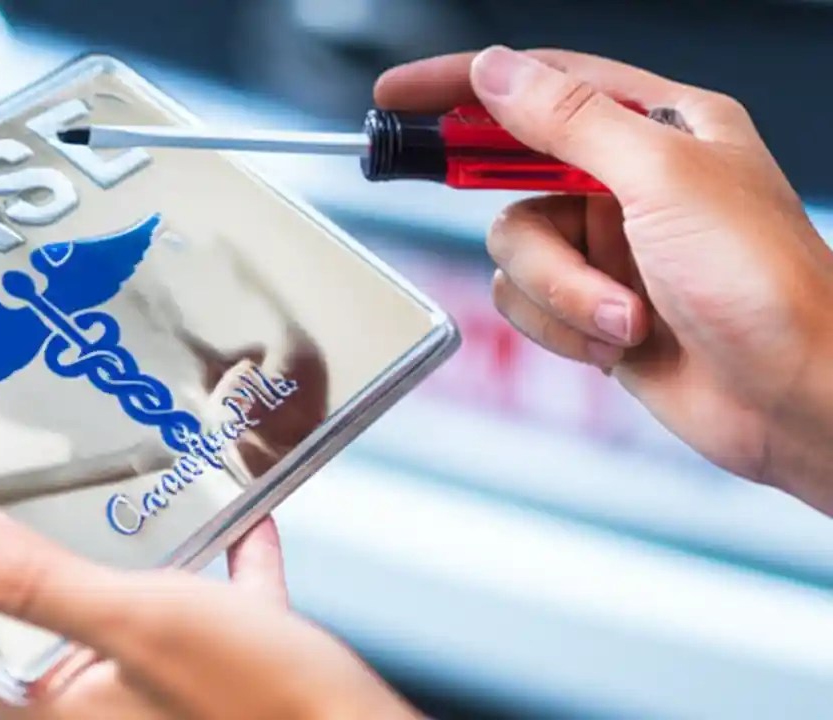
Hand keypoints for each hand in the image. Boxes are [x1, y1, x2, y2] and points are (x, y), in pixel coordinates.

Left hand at [0, 496, 420, 718]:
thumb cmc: (263, 708)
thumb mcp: (137, 620)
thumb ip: (31, 578)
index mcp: (52, 706)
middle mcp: (95, 707)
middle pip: (36, 612)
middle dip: (40, 544)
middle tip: (27, 473)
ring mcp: (157, 698)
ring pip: (120, 607)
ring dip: (130, 553)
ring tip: (129, 493)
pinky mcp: (217, 686)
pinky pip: (203, 611)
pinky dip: (217, 568)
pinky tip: (242, 528)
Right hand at [376, 47, 832, 513]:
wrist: (796, 401)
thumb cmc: (768, 286)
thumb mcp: (663, 180)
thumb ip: (570, 120)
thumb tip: (498, 73)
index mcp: (661, 125)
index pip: (541, 81)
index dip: (464, 83)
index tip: (402, 94)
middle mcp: (628, 180)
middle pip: (513, 170)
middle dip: (528, 224)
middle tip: (517, 230)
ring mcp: (608, 246)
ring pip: (514, 247)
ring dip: (561, 289)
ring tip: (623, 313)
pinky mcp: (593, 306)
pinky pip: (527, 301)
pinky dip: (562, 324)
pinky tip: (618, 338)